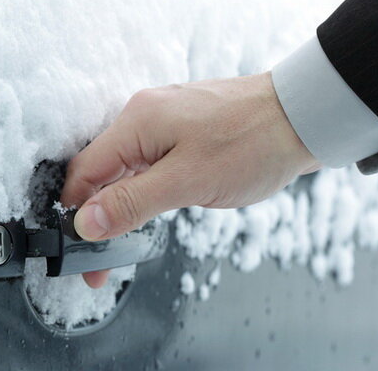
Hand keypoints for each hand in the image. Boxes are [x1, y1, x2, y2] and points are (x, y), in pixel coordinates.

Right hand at [60, 72, 319, 287]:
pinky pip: (146, 162)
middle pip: (100, 171)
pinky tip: (143, 209)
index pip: (84, 171)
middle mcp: (142, 116)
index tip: (77, 249)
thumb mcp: (188, 182)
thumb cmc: (252, 143)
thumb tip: (86, 222)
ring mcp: (162, 121)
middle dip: (94, 216)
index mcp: (136, 123)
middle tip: (99, 261)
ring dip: (118, 205)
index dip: (74, 212)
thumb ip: (132, 202)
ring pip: (124, 169)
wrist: (303, 116)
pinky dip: (140, 189)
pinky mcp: (180, 129)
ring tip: (120, 243)